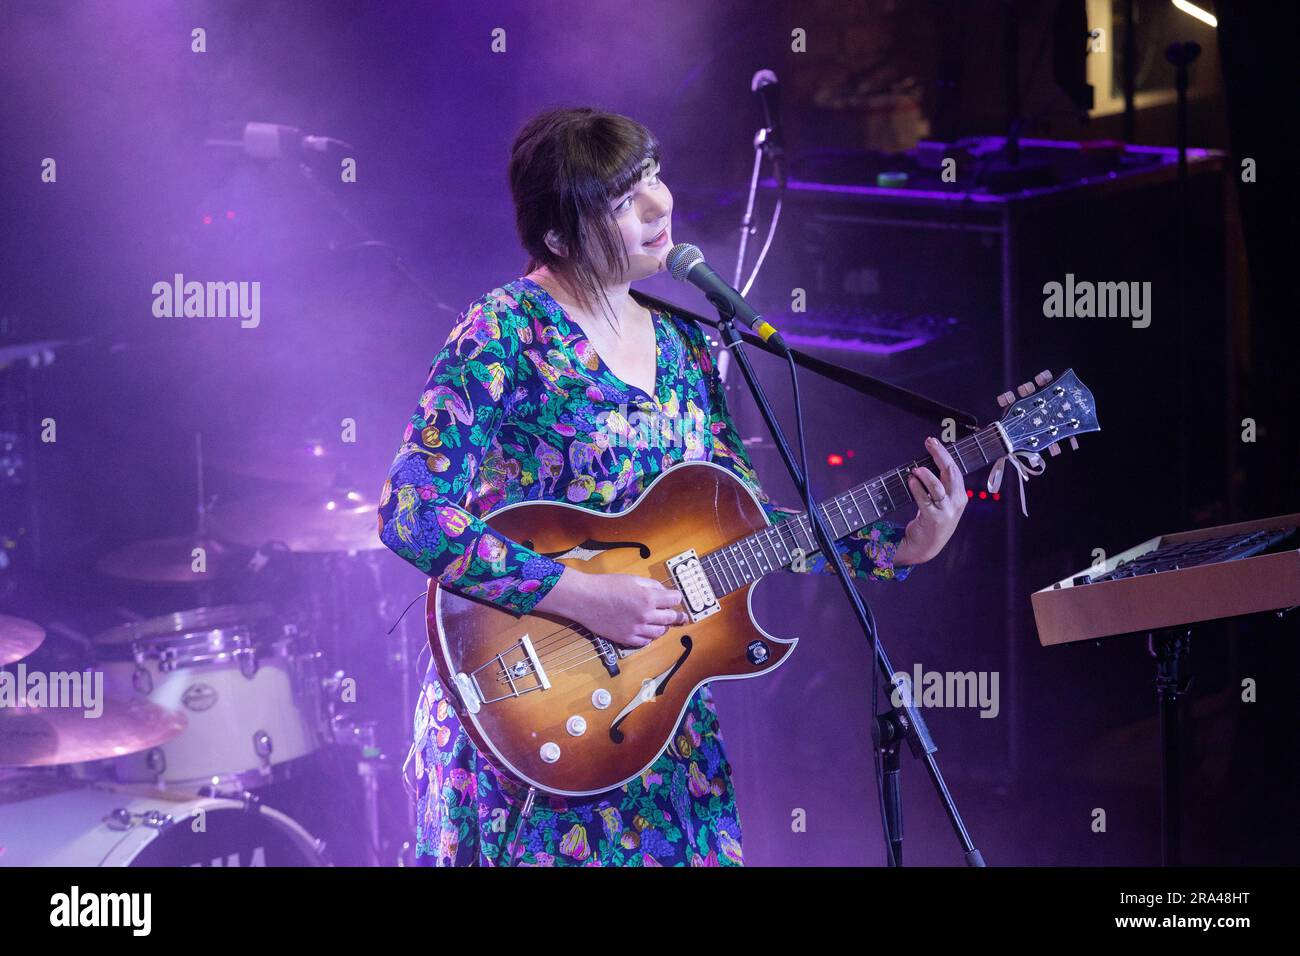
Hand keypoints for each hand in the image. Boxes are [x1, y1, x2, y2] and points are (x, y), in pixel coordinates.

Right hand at [535, 568, 686, 647]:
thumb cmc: (606, 585)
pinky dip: (649, 638)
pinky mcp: (626, 638)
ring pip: (659, 632)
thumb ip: (651, 585)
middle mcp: (646, 615)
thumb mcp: (632, 578)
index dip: (676, 598)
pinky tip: (649, 633)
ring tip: (663, 624)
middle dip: (676, 615)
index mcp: (649, 597)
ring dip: (663, 627)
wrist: (585, 599)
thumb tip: (663, 591)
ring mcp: (636, 629)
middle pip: (670, 618)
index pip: (674, 600)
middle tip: (680, 616)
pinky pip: (644, 642)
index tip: (676, 598)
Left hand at [894, 436, 966, 566]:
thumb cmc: (932, 520)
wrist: (926, 546)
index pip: (955, 469)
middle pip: (950, 472)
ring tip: (915, 468)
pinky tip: (910, 480)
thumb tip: (929, 461)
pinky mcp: (934, 518)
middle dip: (939, 455)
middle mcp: (956, 502)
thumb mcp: (942, 502)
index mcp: (960, 495)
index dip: (944, 453)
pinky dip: (917, 488)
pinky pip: (924, 499)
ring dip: (926, 474)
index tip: (933, 442)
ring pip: (938, 486)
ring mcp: (946, 511)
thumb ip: (940, 484)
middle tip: (928, 443)